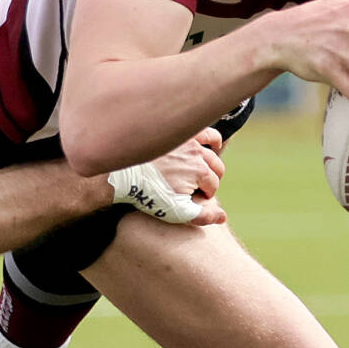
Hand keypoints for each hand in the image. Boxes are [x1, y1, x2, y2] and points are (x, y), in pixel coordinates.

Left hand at [110, 128, 227, 225]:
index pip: (213, 186)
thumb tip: (223, 216)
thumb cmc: (149, 194)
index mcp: (201, 172)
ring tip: (207, 166)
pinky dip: (210, 137)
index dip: (206, 196)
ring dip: (213, 158)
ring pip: (213, 146)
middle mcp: (198, 153)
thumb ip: (202, 216)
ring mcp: (188, 140)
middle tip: (197, 187)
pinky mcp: (179, 133)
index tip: (195, 200)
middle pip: (216, 167)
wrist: (125, 173)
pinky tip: (210, 144)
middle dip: (210, 179)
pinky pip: (202, 131)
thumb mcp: (176, 211)